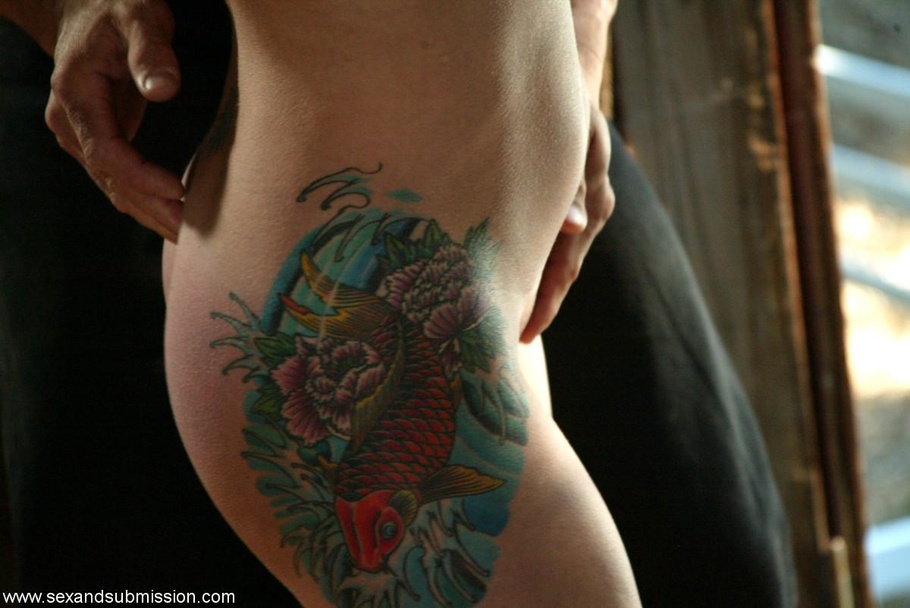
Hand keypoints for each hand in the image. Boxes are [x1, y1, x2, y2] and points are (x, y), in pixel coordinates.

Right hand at [45, 0, 183, 241]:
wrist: (83, 7)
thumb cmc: (115, 8)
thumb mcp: (138, 17)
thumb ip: (151, 51)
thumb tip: (165, 89)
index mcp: (76, 95)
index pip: (107, 151)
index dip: (142, 177)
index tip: (180, 191)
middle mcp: (70, 122)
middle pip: (111, 179)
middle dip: (152, 208)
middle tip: (193, 233)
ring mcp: (79, 135)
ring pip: (114, 186)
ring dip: (150, 212)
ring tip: (188, 235)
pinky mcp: (96, 140)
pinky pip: (119, 178)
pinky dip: (145, 199)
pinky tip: (173, 215)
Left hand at [520, 100, 613, 342]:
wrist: (571, 86)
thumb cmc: (561, 107)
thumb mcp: (572, 136)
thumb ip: (573, 185)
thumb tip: (576, 228)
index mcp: (594, 205)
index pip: (564, 268)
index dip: (544, 304)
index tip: (524, 336)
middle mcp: (593, 213)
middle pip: (561, 272)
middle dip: (538, 306)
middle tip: (511, 341)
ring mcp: (586, 209)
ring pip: (557, 258)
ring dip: (535, 286)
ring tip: (506, 318)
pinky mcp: (574, 202)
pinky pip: (554, 240)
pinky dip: (536, 261)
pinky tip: (514, 275)